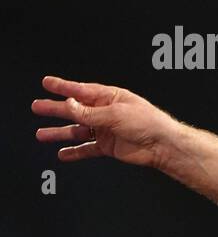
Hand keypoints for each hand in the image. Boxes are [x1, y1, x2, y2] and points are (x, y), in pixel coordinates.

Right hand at [33, 76, 177, 167]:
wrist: (162, 146)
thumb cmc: (147, 123)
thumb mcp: (115, 114)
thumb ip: (89, 112)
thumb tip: (68, 104)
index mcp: (109, 98)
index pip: (81, 90)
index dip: (63, 87)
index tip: (46, 83)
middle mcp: (105, 113)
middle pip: (75, 110)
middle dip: (55, 109)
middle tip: (37, 107)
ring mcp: (106, 130)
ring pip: (77, 130)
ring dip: (60, 133)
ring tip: (41, 135)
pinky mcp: (108, 146)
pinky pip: (87, 149)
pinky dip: (75, 152)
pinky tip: (62, 154)